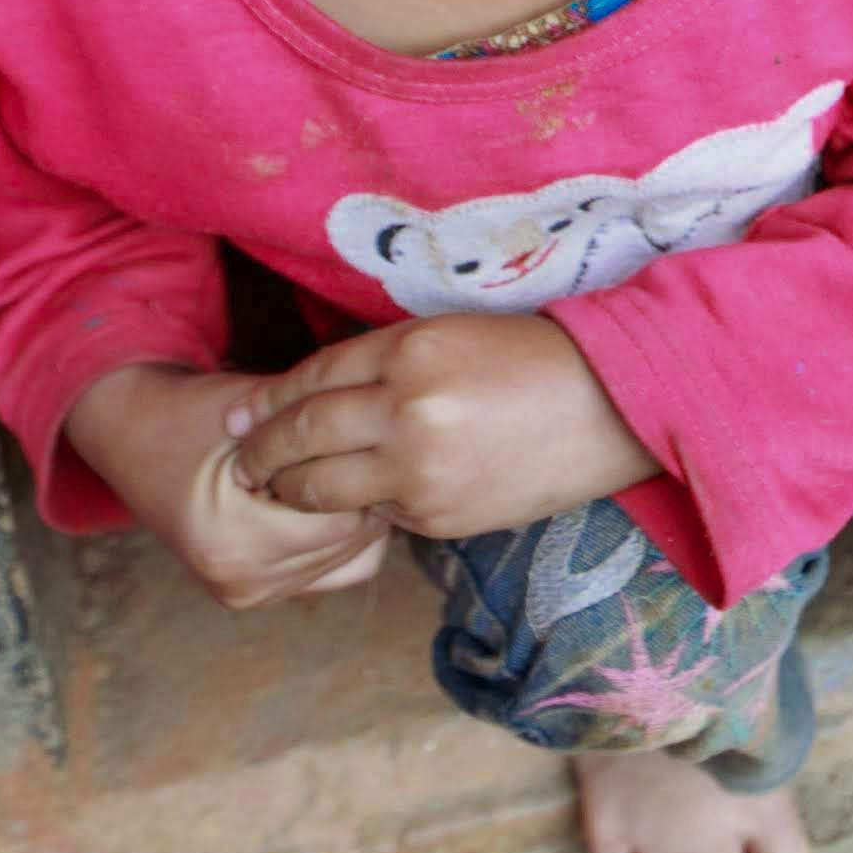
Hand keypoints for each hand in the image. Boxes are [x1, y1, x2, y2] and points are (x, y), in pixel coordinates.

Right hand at [61, 362, 392, 610]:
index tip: (350, 437)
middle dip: (359, 493)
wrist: (132, 438)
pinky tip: (316, 501)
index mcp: (233, 541)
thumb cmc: (193, 414)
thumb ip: (316, 428)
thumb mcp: (255, 408)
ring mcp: (245, 595)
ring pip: (350, 558)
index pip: (344, 516)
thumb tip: (393, 437)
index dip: (357, 470)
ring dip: (350, 515)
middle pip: (352, 541)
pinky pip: (332, 571)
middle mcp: (240, 582)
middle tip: (346, 449)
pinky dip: (337, 538)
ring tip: (324, 472)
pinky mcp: (251, 595)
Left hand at [227, 311, 662, 545]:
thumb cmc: (532, 359)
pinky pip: (379, 514)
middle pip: (303, 435)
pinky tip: (360, 500)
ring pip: (324, 490)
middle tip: (241, 460)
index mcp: (410, 350)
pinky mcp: (440, 516)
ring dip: (292, 491)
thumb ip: (384, 361)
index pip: (312, 378)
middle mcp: (407, 410)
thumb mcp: (451, 335)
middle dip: (261, 453)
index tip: (242, 417)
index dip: (269, 402)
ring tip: (277, 491)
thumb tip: (313, 396)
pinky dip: (363, 508)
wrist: (612, 408)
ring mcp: (422, 470)